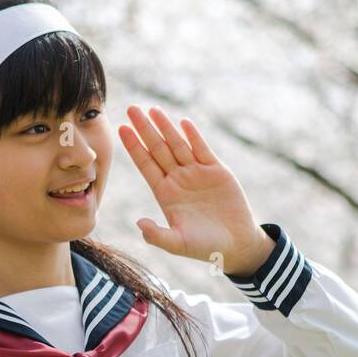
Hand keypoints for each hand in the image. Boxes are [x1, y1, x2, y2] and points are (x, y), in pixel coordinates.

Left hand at [117, 105, 273, 274]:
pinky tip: (183, 122)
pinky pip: (203, 150)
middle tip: (132, 109)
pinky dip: (194, 136)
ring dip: (166, 127)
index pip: (146, 165)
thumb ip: (157, 235)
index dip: (134, 147)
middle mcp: (178, 180)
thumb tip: (139, 223)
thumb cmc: (204, 247)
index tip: (121, 129)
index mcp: (165, 194)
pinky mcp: (217, 171)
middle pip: (158, 149)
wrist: (236, 245)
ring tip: (153, 110)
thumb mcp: (178, 244)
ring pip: (178, 145)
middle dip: (145, 129)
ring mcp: (197, 173)